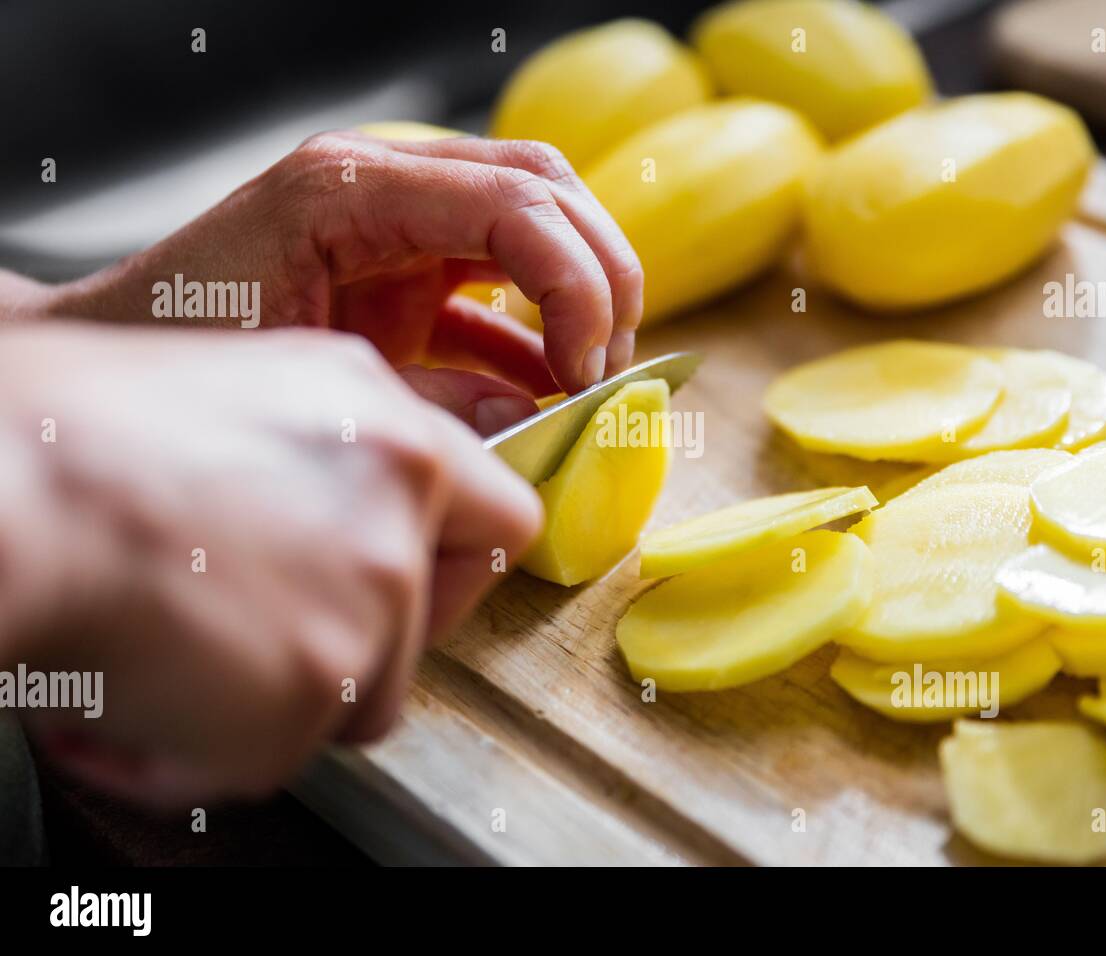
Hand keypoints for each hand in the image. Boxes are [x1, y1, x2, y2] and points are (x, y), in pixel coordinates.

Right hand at [0, 321, 540, 804]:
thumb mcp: (251, 389)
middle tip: (274, 624)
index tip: (428, 579)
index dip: (458, 560)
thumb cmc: (82, 430)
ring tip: (182, 650)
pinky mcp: (308, 695)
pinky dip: (202, 746)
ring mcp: (365, 610)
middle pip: (430, 625)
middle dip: (361, 638)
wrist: (7, 489)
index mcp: (391, 433)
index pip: (500, 520)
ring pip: (358, 698)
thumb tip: (360, 503)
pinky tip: (139, 692)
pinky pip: (274, 755)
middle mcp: (397, 518)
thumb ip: (338, 449)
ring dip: (281, 694)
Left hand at [40, 131, 643, 420]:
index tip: (586, 368)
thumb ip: (428, 400)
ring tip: (593, 372)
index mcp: (352, 189)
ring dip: (582, 291)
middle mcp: (385, 183)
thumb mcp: (310, 386)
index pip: (514, 201)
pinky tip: (547, 387)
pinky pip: (495, 283)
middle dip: (602, 274)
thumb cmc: (181, 359)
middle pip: (546, 186)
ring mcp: (397, 220)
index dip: (574, 284)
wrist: (112, 354)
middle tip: (612, 361)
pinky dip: (535, 331)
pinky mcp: (400, 268)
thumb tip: (534, 419)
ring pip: (536, 218)